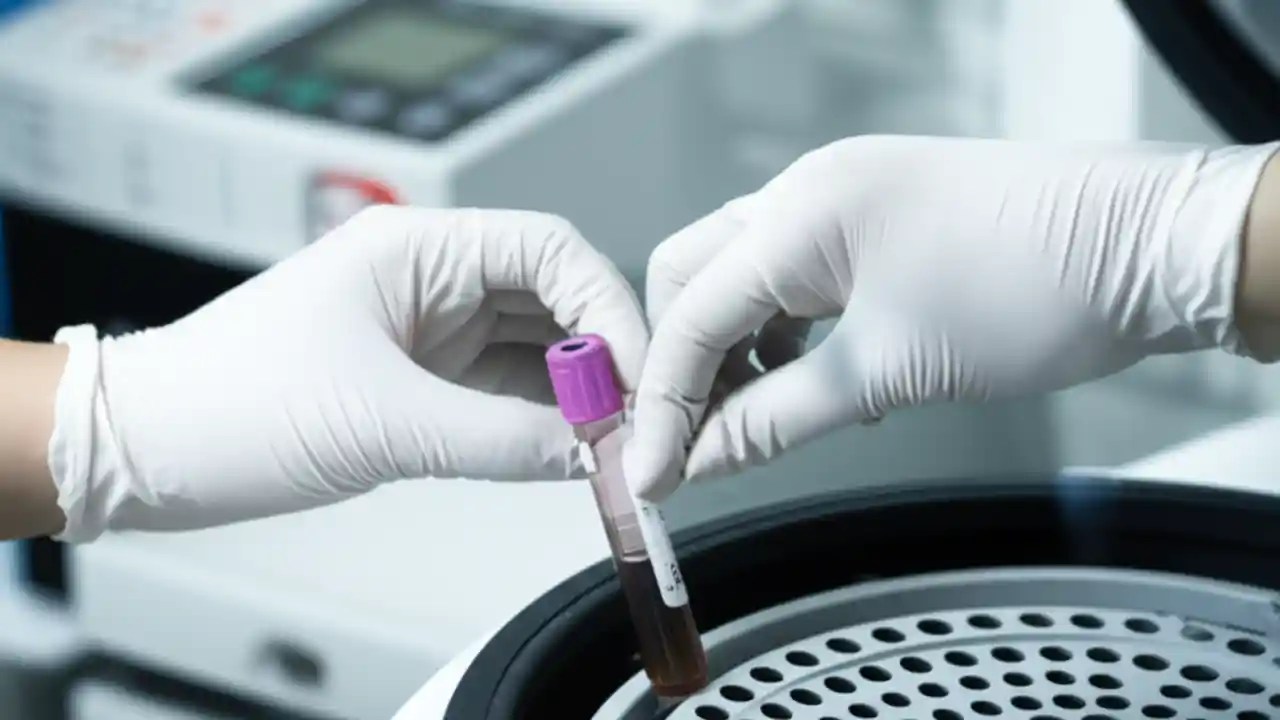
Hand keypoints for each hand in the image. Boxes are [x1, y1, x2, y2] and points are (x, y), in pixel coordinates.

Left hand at [50, 207, 646, 540]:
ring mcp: (431, 333)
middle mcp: (433, 281)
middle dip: (600, 359)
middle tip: (632, 421)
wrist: (150, 452)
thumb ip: (499, 438)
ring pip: (536, 352)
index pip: (549, 250)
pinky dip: (542, 424)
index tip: (636, 370)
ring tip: (607, 448)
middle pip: (554, 301)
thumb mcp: (379, 422)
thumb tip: (589, 454)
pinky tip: (567, 455)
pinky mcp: (425, 382)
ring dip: (576, 397)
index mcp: (419, 249)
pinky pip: (507, 395)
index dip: (606, 304)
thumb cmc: (229, 404)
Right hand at [627, 135, 1279, 500]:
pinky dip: (784, 335)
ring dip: (735, 350)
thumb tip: (699, 461)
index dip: (662, 405)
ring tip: (755, 420)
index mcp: (798, 215)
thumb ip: (774, 421)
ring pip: (744, 280)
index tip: (651, 475)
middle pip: (695, 280)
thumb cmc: (1032, 291)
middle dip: (684, 363)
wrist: (1149, 248)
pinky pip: (797, 279)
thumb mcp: (888, 373)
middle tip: (695, 440)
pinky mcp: (875, 221)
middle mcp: (807, 193)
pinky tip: (807, 383)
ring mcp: (842, 201)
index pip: (690, 316)